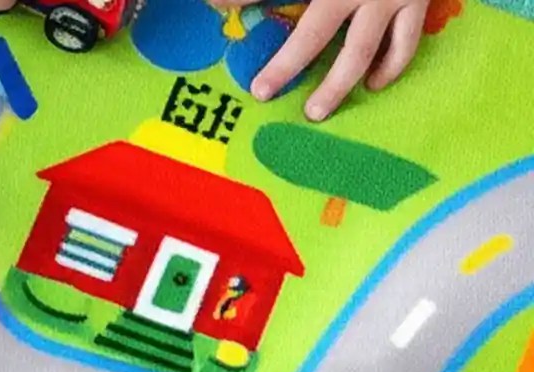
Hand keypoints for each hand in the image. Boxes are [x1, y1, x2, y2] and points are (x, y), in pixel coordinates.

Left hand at [212, 0, 430, 120]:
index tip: (223, 26)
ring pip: (361, 50)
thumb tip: (217, 2)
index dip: (246, 8)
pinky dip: (390, 66)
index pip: (282, 2)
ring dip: (337, 84)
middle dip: (287, 65)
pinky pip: (404, 42)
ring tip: (316, 112)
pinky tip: (373, 83)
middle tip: (262, 92)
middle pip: (315, 34)